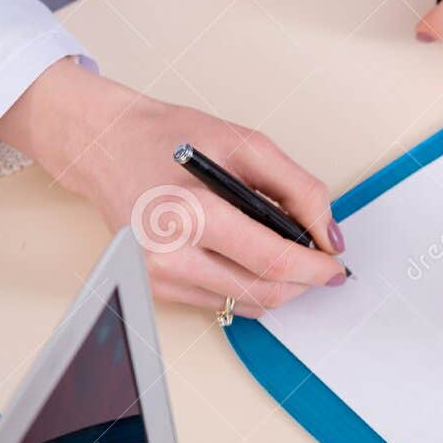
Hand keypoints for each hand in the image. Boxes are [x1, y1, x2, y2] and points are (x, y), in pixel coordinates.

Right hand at [0, 58, 345, 315]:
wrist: (105, 146)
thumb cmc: (170, 139)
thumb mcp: (246, 145)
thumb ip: (299, 189)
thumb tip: (331, 237)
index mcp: (189, 213)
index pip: (272, 261)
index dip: (315, 268)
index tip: (337, 264)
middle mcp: (167, 253)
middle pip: (264, 292)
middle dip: (304, 281)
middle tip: (320, 262)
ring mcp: (157, 276)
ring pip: (246, 303)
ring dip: (279, 286)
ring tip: (285, 253)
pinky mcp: (155, 288)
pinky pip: (222, 302)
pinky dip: (248, 285)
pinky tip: (249, 257)